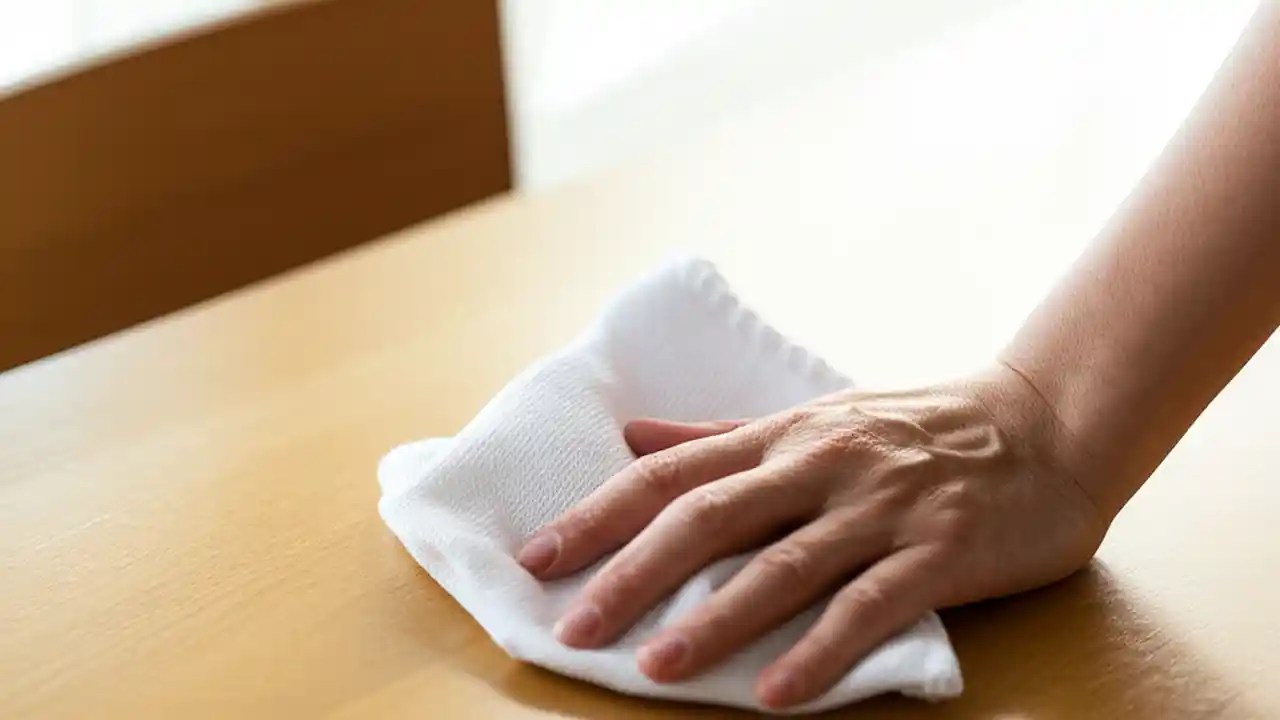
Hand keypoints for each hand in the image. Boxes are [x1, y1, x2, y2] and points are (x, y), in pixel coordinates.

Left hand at [516, 364, 1108, 707]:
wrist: (1045, 423)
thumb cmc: (914, 429)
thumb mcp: (812, 418)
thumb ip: (719, 434)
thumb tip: (630, 436)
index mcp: (783, 435)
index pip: (672, 471)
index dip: (601, 513)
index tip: (539, 556)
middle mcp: (821, 467)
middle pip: (710, 517)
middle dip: (634, 572)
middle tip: (574, 626)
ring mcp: (881, 509)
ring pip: (782, 567)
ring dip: (714, 619)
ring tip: (654, 667)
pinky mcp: (939, 552)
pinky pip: (869, 608)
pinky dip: (819, 652)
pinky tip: (775, 695)